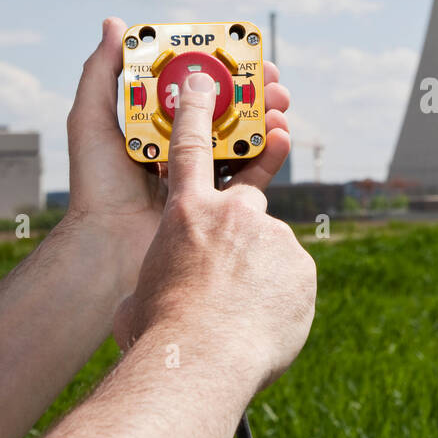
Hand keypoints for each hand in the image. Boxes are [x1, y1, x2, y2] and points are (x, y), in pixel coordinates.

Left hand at [64, 17, 292, 295]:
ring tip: (279, 103)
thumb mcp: (91, 121)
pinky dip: (272, 153)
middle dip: (251, 89)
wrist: (111, 246)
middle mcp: (181, 146)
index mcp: (155, 125)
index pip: (192, 86)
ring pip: (243, 137)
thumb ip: (101, 74)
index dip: (218, 66)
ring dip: (266, 116)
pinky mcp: (221, 203)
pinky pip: (254, 174)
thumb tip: (115, 25)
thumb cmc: (96, 187)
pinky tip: (280, 136)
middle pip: (225, 109)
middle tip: (271, 78)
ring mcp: (203, 174)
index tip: (239, 50)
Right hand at [113, 72, 316, 393]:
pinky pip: (292, 279)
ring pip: (270, 251)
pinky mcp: (302, 264)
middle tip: (232, 265)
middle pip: (247, 199)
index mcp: (185, 214)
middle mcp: (234, 214)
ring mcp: (273, 236)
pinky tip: (262, 327)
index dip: (197, 109)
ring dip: (258, 279)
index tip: (204, 79)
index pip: (191, 147)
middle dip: (242, 225)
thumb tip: (142, 296)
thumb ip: (151, 281)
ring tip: (240, 320)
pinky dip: (279, 299)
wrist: (202, 359)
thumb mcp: (135, 300)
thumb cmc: (156, 333)